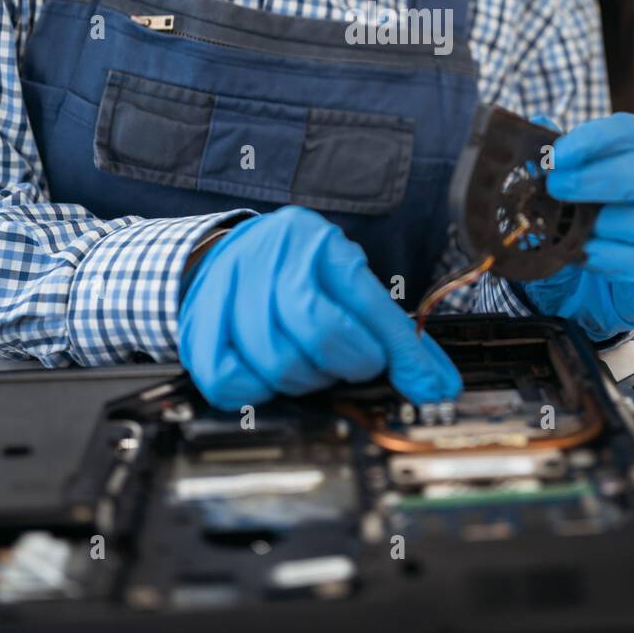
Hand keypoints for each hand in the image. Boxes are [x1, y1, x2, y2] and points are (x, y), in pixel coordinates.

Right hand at [178, 204, 462, 409]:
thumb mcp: (349, 283)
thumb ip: (392, 333)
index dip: (397, 351)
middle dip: (347, 364)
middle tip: (350, 363)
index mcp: (315, 242)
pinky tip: (269, 375)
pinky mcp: (198, 326)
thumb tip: (436, 385)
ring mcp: (226, 290)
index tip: (425, 385)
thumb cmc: (298, 272)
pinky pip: (229, 380)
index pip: (365, 302)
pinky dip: (257, 391)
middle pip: (318, 333)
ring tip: (309, 364)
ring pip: (276, 362)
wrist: (229, 254)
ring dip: (305, 380)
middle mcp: (267, 258)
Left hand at [517, 112, 633, 339]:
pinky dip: (610, 258)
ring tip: (572, 228)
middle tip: (557, 188)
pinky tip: (582, 255)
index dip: (597, 139)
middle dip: (603, 178)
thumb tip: (540, 125)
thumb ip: (553, 159)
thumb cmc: (572, 219)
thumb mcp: (556, 188)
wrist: (577, 280)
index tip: (557, 156)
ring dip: (608, 224)